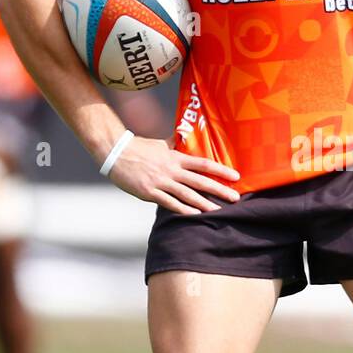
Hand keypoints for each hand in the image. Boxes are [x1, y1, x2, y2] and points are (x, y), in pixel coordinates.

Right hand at [107, 136, 241, 214]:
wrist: (116, 153)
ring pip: (187, 194)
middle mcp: (171, 170)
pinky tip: (194, 215)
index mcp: (175, 157)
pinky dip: (183, 209)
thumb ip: (174, 145)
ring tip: (218, 211)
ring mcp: (161, 182)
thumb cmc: (138, 147)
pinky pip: (169, 203)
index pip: (204, 164)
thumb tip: (183, 137)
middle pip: (200, 181)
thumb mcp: (160, 144)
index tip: (236, 176)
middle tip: (236, 198)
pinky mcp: (150, 192)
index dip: (221, 170)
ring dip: (204, 203)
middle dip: (219, 190)